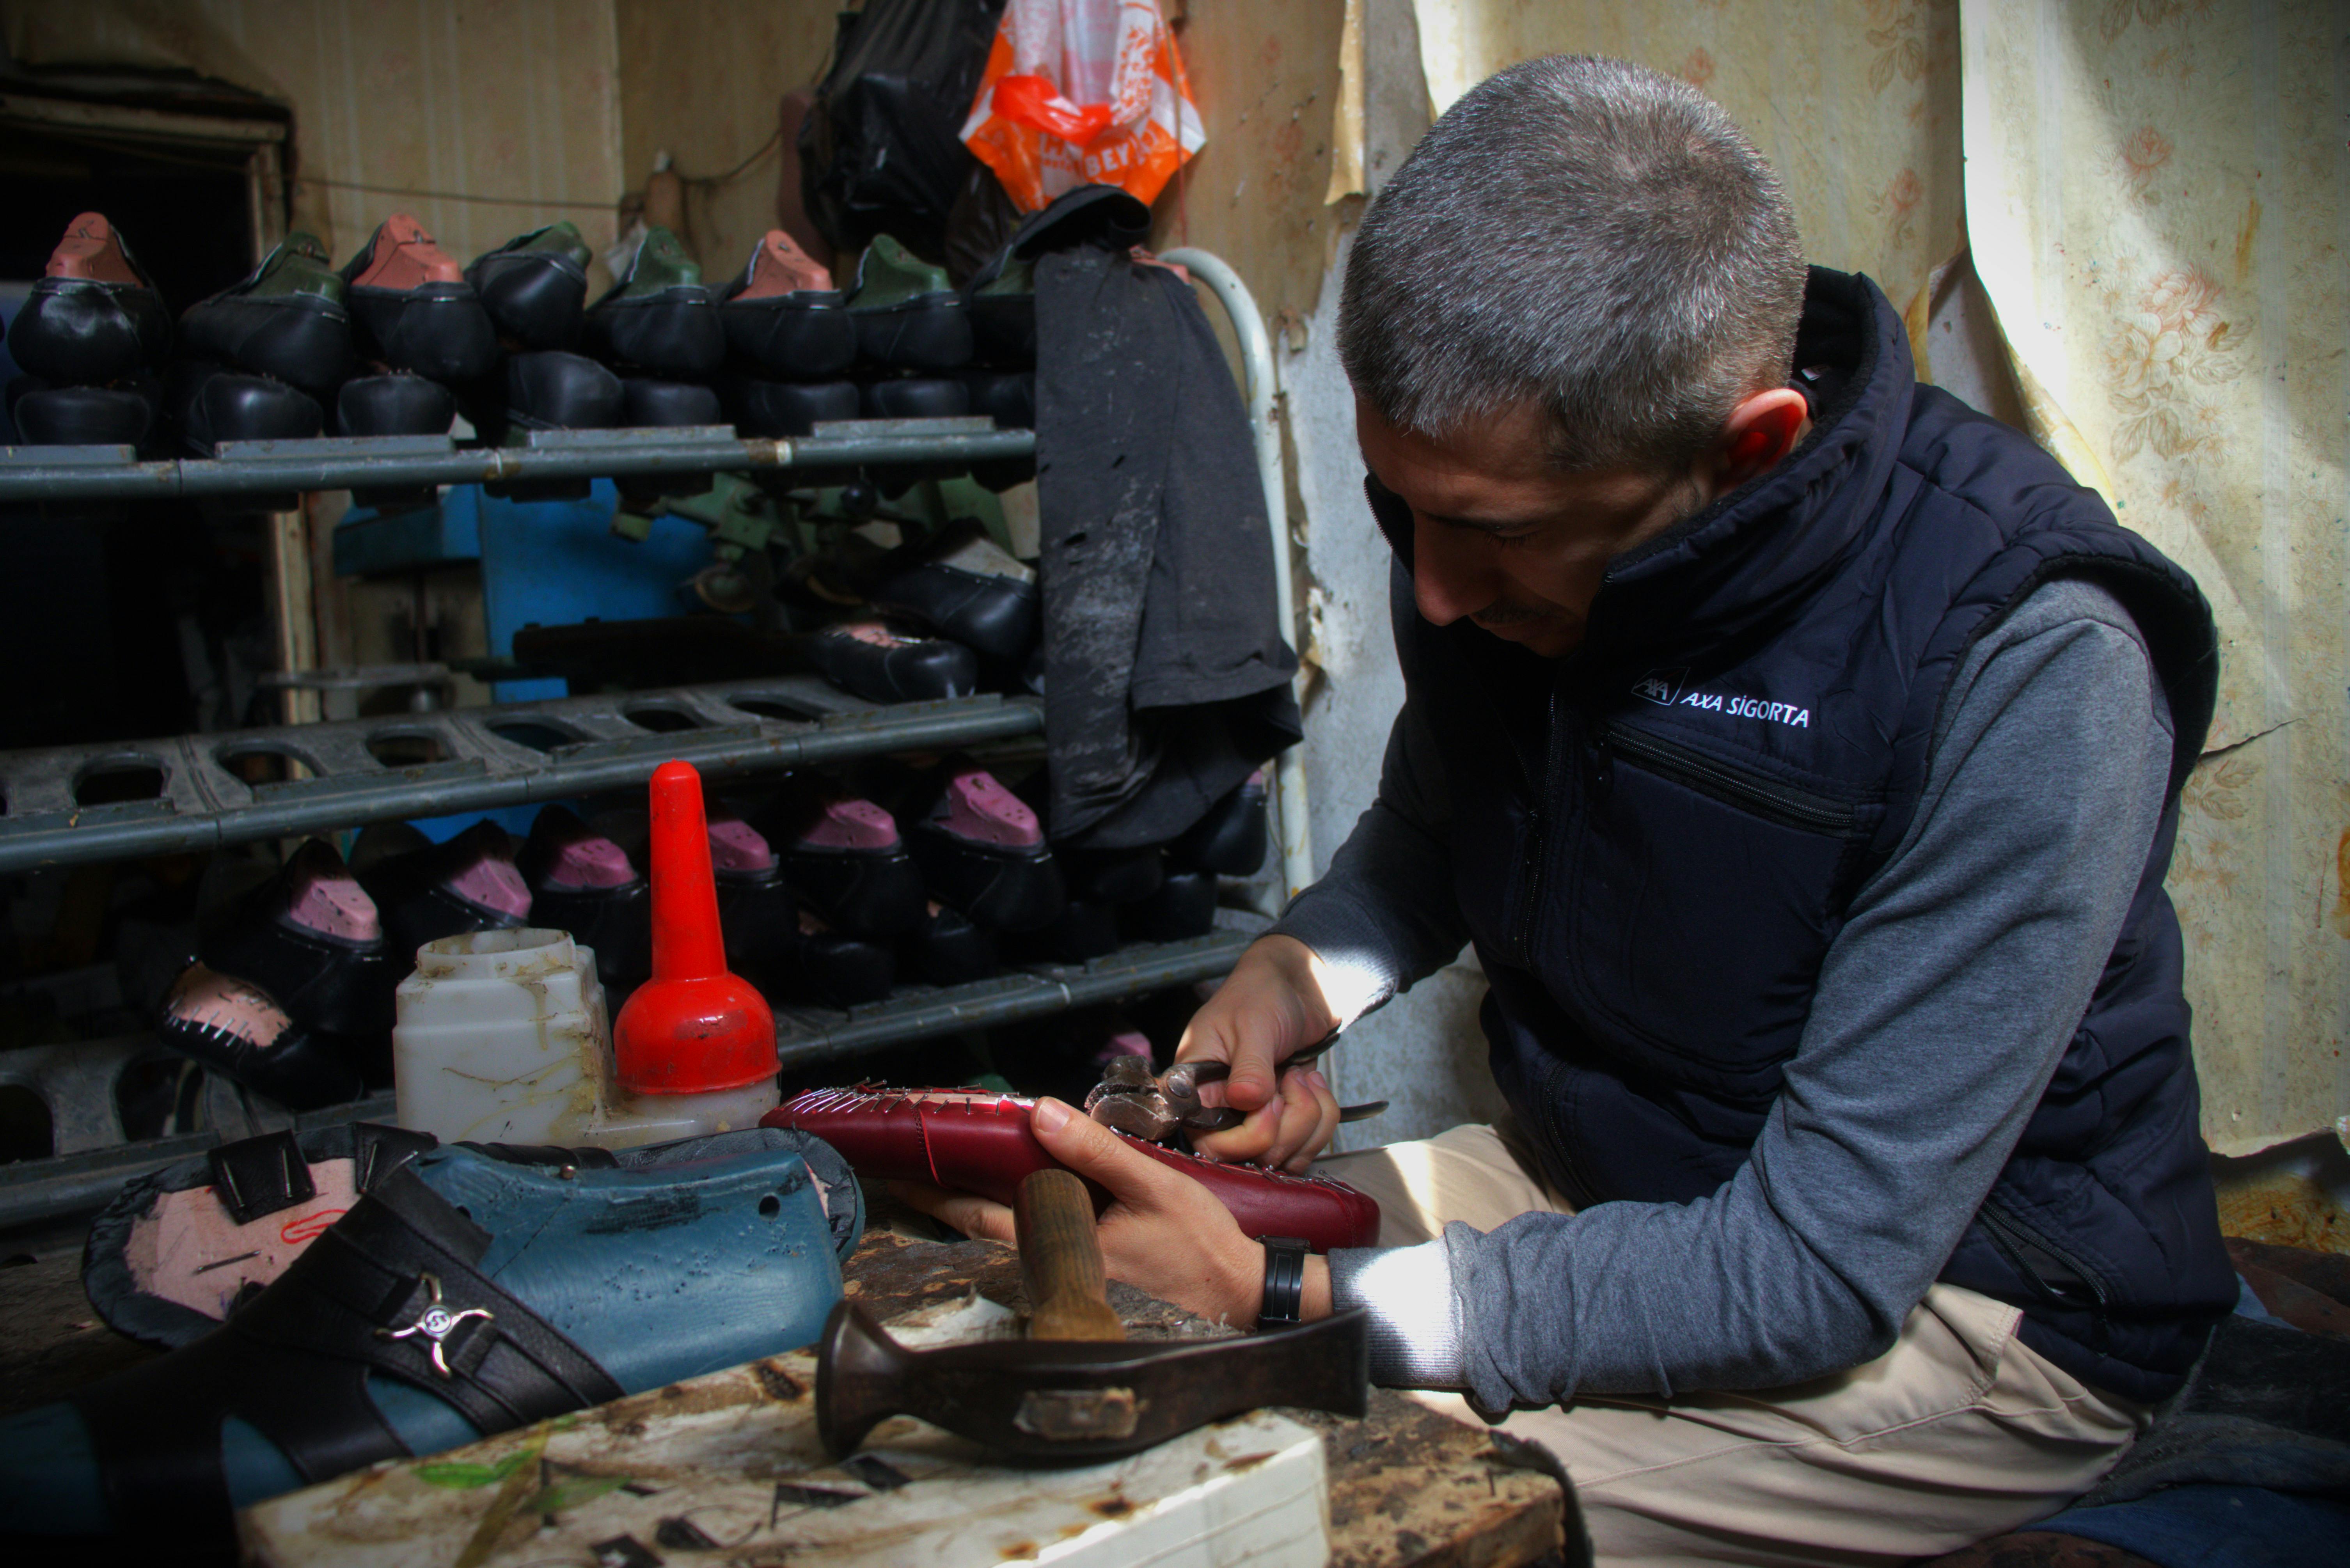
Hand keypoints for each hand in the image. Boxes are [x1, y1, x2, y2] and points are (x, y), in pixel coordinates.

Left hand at [893, 1097, 1275, 1325]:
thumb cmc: (1201, 1244)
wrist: (1239, 1291)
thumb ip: (1097, 1150)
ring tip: (948, 1172)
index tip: (901, 1176)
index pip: (982, 1219)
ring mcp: (1073, 1270)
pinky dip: (1017, 1209)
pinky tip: (1015, 1188)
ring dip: (977, 1205)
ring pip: (1011, 1234)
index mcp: (1066, 1245)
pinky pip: (1041, 1235)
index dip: (937, 1197)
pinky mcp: (1091, 1268)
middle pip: (985, 1229)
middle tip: (907, 1170)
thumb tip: (1042, 1116)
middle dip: (944, 1200)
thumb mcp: (1151, 1184)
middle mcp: (1060, 1263)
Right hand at [1176, 935, 1344, 1170]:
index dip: (1244, 1138)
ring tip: (1305, 1078)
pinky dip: (1323, 1121)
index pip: (1207, 1142)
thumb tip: (1245, 1100)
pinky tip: (1314, 1085)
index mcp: (1197, 1088)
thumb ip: (1250, 1066)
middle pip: (1252, 1158)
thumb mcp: (1253, 1024)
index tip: (1267, 1100)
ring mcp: (1254, 1120)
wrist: (1298, 987)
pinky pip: (1306, 1147)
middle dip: (1288, 1125)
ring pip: (1283, 1157)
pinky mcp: (1283, 1121)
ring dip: (1309, 1120)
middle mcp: (1221, 1111)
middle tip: (1292, 1079)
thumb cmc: (1261, 994)